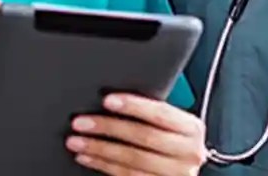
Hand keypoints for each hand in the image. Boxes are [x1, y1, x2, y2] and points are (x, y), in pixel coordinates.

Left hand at [66, 93, 206, 175]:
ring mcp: (176, 174)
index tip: (107, 100)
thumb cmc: (168, 140)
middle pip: (143, 136)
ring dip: (99, 150)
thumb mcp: (168, 125)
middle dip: (107, 128)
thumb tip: (109, 100)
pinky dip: (103, 165)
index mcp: (191, 129)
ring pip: (132, 160)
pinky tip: (88, 157)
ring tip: (76, 141)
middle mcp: (189, 153)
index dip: (133, 105)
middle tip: (80, 122)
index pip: (160, 113)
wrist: (178, 170)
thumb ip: (148, 113)